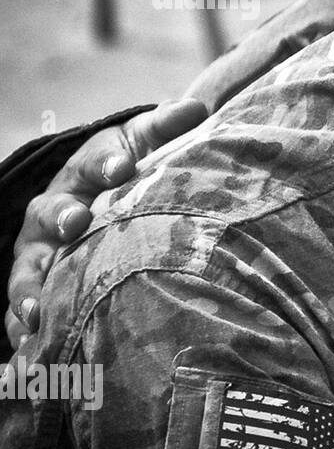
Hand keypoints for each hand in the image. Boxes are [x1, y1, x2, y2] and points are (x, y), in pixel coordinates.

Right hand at [6, 99, 208, 346]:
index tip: (122, 168)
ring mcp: (40, 249)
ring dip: (29, 285)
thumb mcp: (145, 144)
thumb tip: (195, 108)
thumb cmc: (130, 173)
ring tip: (37, 309)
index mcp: (86, 170)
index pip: (93, 159)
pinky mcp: (37, 284)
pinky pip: (22, 305)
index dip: (106, 162)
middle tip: (76, 223)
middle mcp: (56, 207)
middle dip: (62, 216)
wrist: (103, 200)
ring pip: (27, 265)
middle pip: (51, 211)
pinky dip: (22, 323)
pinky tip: (28, 340)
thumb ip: (166, 128)